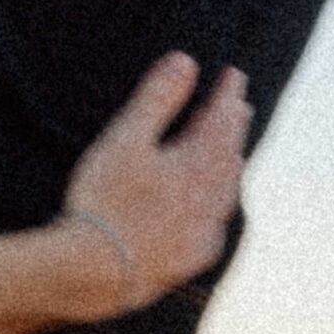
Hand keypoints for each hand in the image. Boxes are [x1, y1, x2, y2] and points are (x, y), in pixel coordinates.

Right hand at [62, 58, 249, 315]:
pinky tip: (216, 212)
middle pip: (228, 156)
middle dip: (233, 128)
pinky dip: (220, 206)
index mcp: (195, 166)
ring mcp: (201, 233)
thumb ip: (158, 99)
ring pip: (226, 192)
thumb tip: (186, 61)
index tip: (235, 75)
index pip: (220, 123)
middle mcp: (208, 200)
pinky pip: (217, 226)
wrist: (94, 272)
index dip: (227, 97)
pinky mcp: (189, 259)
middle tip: (239, 105)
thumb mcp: (127, 139)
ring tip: (235, 151)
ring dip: (230, 165)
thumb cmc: (105, 200)